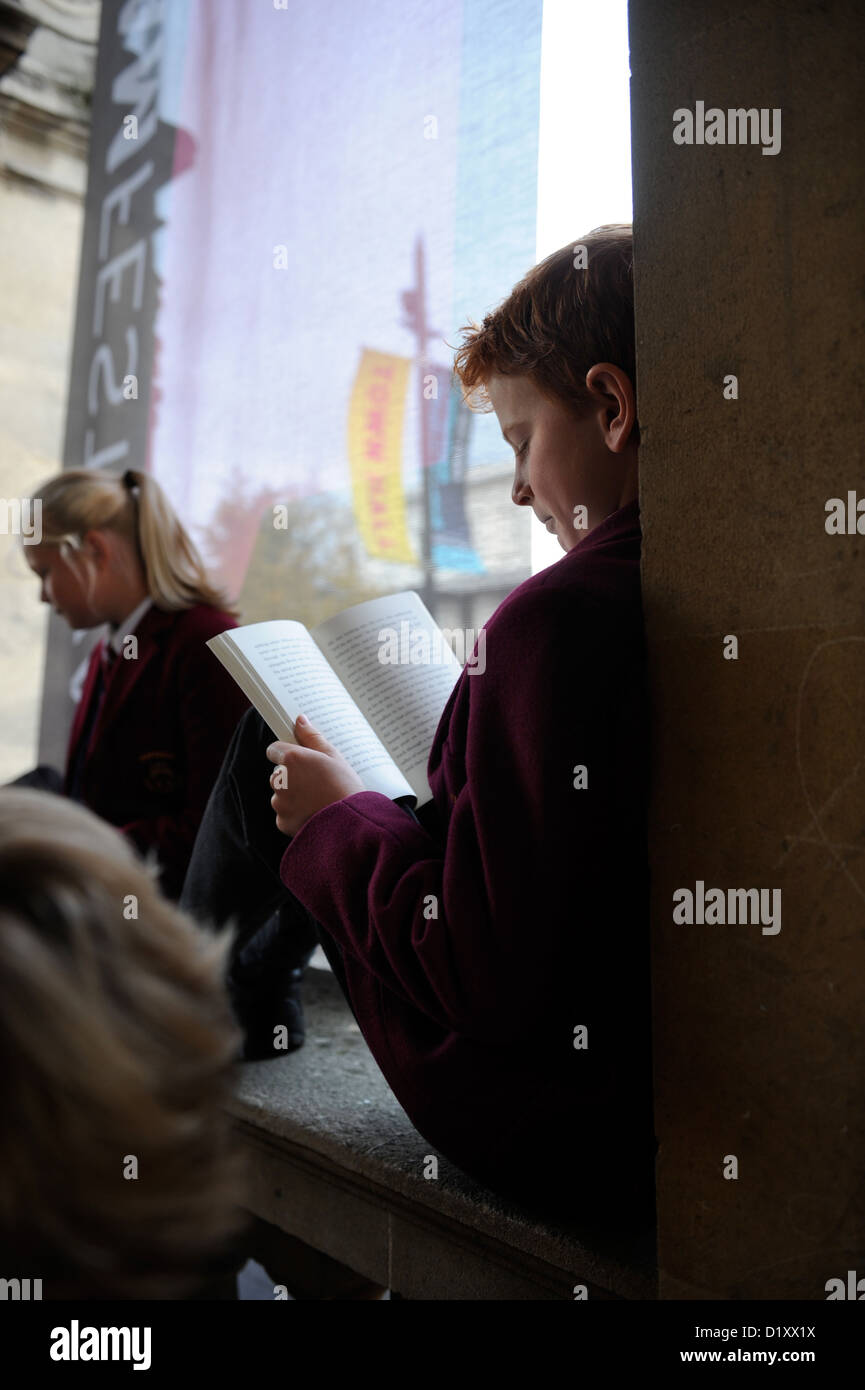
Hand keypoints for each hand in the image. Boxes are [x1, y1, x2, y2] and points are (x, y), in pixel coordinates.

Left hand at [266, 714, 364, 836]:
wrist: (351, 824)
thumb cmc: (345, 787)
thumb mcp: (333, 757)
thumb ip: (312, 737)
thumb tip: (300, 720)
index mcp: (292, 759)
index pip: (274, 750)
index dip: (287, 754)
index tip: (301, 760)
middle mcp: (280, 780)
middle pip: (278, 774)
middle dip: (292, 777)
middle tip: (317, 782)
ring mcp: (280, 802)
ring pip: (281, 795)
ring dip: (293, 796)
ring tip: (318, 800)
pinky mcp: (282, 821)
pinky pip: (285, 814)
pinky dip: (295, 814)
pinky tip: (314, 813)